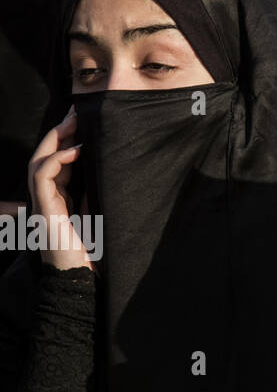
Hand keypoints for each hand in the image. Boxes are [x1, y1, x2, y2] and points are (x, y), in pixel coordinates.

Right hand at [27, 109, 90, 270]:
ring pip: (39, 161)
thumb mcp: (104, 212)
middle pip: (45, 156)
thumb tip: (123, 166)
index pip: (58, 161)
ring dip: (56, 139)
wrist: (84, 279)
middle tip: (77, 111)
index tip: (84, 119)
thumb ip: (104, 191)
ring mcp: (43, 204)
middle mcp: (48, 198)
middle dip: (60, 131)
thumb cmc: (98, 249)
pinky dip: (57, 159)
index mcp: (61, 198)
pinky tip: (76, 149)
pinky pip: (42, 176)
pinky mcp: (44, 210)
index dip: (68, 139)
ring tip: (73, 122)